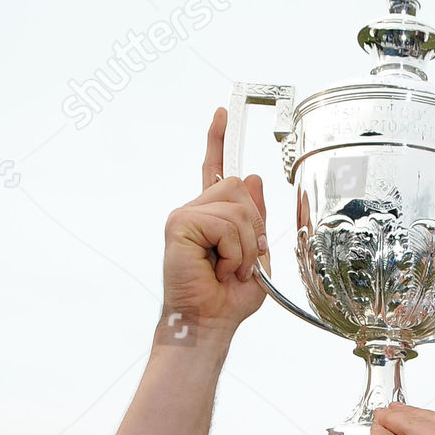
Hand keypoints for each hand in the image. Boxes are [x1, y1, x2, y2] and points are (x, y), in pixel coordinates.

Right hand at [160, 108, 268, 338]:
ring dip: (245, 245)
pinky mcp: (179, 224)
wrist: (209, 322)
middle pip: (238, 186)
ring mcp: (185, 215)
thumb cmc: (228, 298)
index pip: (214, 170)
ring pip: (236, 207)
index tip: (223, 112)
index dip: (218, 140)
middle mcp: (195, 210)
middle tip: (242, 261)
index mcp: (211, 216)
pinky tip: (219, 268)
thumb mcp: (255, 255)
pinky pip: (224, 224)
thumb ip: (255, 218)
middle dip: (254, 225)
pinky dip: (233, 251)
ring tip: (230, 269)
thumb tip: (250, 177)